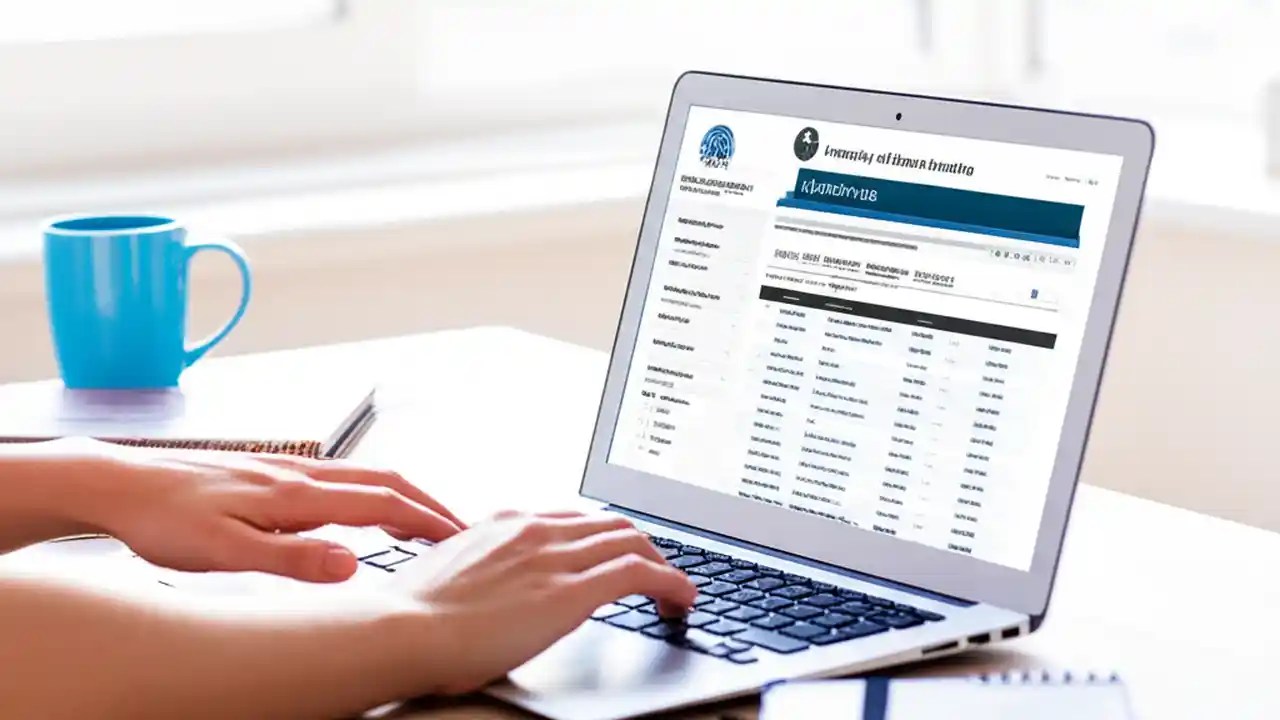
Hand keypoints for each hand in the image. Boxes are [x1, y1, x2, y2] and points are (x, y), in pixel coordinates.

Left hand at [81, 442, 466, 581]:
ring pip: (362, 476)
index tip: (463, 537)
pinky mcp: (268, 472)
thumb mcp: (225, 553)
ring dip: (403, 495)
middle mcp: (298, 475)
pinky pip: (338, 478)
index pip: (382, 504)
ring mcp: (284, 469)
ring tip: (423, 520)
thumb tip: (353, 563)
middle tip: (461, 528)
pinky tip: (360, 507)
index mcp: (295, 496)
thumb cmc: (162, 520)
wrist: (116, 482)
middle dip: (428, 503)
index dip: (428, 520)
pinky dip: (371, 491)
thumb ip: (292, 559)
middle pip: (384, 481)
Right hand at [396, 510, 696, 694]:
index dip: (602, 537)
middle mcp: (534, 529)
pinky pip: (640, 573)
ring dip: (661, 563)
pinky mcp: (572, 590)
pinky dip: (671, 582)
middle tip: (655, 570)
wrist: (401, 629)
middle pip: (609, 522)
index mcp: (504, 524)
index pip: (571, 519)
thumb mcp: (450, 578)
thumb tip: (488, 592)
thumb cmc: (411, 616)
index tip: (613, 552)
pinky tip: (682, 598)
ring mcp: (554, 556)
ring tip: (674, 588)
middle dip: (640, 545)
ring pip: (631, 540)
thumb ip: (479, 572)